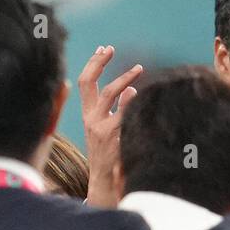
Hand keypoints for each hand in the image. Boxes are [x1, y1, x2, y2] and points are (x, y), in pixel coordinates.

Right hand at [77, 45, 142, 208]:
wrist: (105, 180)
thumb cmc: (109, 153)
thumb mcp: (107, 129)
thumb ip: (116, 108)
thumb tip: (131, 90)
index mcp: (87, 114)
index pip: (85, 83)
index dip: (92, 64)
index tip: (103, 48)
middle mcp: (90, 118)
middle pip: (90, 83)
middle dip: (99, 63)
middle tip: (112, 49)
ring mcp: (100, 126)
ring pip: (111, 93)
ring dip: (124, 78)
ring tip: (139, 68)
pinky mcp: (113, 135)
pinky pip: (126, 112)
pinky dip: (134, 101)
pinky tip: (144, 94)